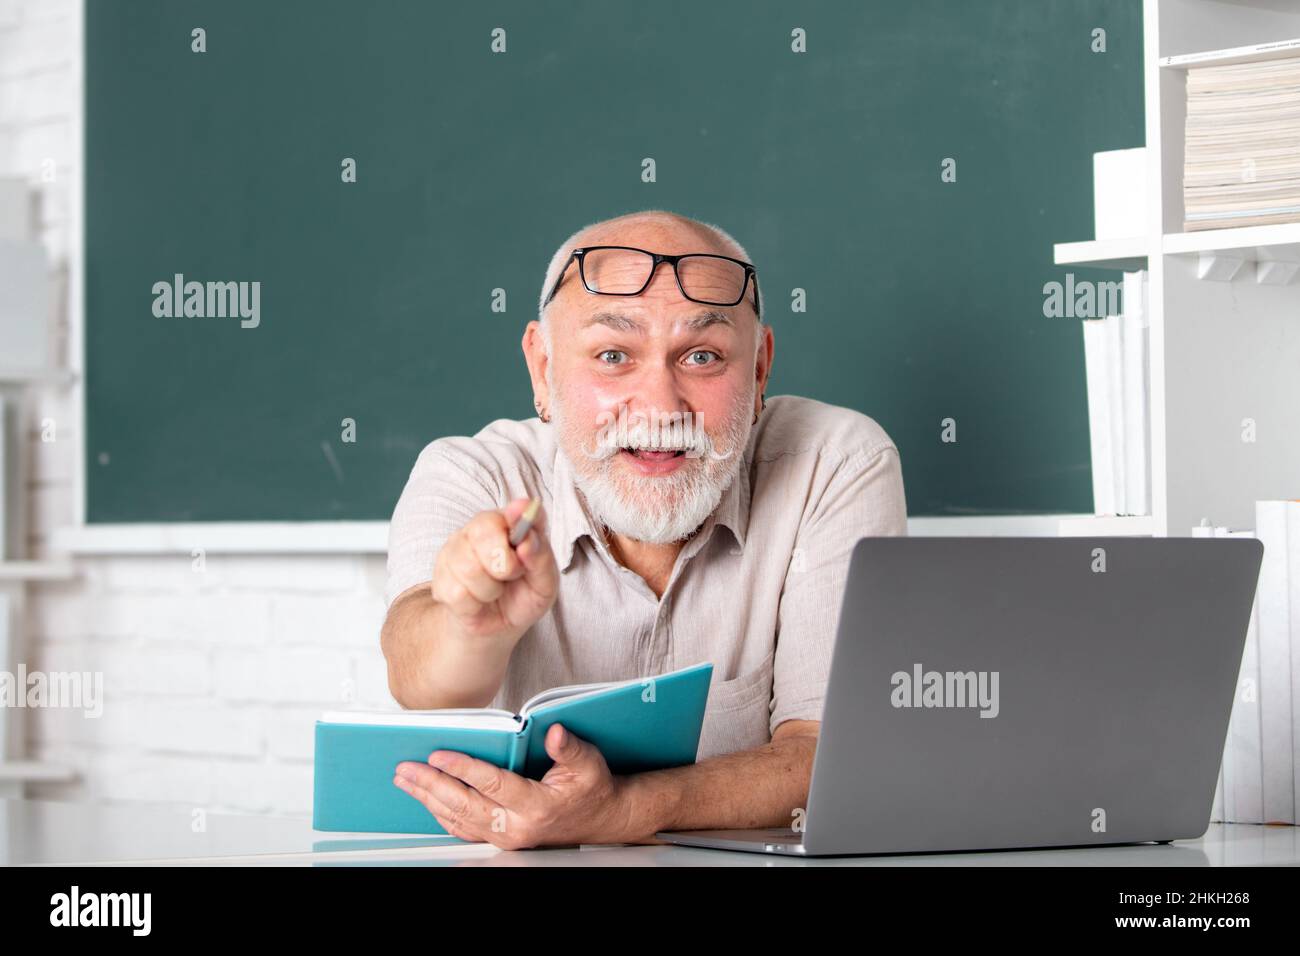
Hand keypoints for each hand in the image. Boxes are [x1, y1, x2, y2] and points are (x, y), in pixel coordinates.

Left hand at [393, 723, 632, 848]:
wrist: (602, 820)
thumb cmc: (592, 788)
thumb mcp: (588, 763)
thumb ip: (568, 748)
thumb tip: (554, 732)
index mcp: (537, 805)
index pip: (492, 784)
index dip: (463, 768)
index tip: (438, 754)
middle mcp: (517, 826)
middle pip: (464, 805)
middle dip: (431, 785)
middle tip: (406, 768)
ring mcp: (506, 837)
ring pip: (458, 820)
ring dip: (428, 799)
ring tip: (406, 780)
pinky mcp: (501, 840)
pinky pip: (463, 829)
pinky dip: (440, 813)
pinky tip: (427, 798)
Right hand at [430, 497, 558, 645]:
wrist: (494, 630)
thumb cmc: (521, 599)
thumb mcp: (544, 584)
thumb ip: (542, 558)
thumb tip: (528, 540)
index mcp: (509, 524)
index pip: (514, 511)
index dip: (519, 518)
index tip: (525, 536)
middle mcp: (478, 529)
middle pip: (483, 531)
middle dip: (505, 565)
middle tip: (510, 577)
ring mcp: (454, 551)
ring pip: (469, 567)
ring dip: (490, 590)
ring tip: (494, 592)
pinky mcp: (439, 578)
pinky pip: (458, 592)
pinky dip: (474, 605)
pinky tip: (477, 602)